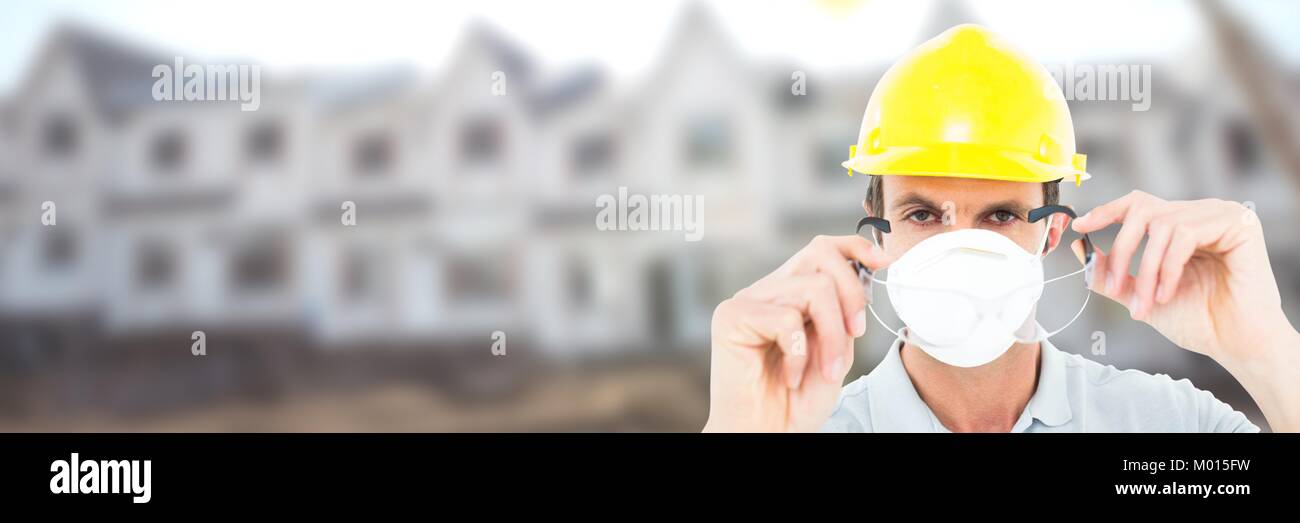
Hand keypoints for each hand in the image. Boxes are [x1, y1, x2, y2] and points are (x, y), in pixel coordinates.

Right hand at [703, 235, 888, 431]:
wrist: (767, 434)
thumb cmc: (796, 402)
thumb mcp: (836, 350)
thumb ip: (845, 312)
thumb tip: (867, 271)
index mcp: (788, 293)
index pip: (821, 249)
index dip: (854, 247)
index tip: (884, 262)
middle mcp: (765, 290)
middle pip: (820, 255)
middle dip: (852, 293)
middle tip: (856, 334)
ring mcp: (746, 301)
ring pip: (813, 288)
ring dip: (832, 335)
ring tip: (824, 371)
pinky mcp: (731, 317)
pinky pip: (787, 319)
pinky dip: (799, 355)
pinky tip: (790, 376)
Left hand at [1070, 191, 1292, 364]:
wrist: (1234, 344)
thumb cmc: (1197, 320)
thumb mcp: (1142, 294)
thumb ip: (1113, 273)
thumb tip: (1080, 249)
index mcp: (1182, 224)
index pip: (1139, 204)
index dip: (1106, 211)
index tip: (1079, 226)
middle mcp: (1202, 214)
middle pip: (1143, 210)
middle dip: (1122, 249)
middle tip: (1113, 285)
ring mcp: (1221, 215)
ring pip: (1161, 226)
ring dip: (1146, 270)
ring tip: (1149, 302)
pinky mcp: (1238, 224)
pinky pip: (1185, 235)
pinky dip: (1168, 267)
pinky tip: (1167, 293)